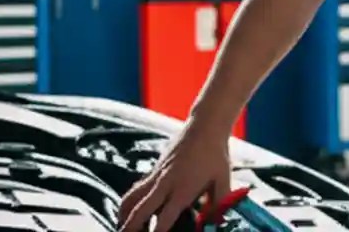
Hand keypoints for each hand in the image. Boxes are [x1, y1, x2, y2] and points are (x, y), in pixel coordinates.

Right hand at [117, 119, 232, 230]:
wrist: (205, 127)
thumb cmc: (215, 155)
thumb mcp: (223, 181)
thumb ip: (219, 205)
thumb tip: (217, 224)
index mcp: (183, 189)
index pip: (164, 218)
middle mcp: (165, 183)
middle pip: (140, 209)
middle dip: (130, 227)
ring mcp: (157, 175)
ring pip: (132, 198)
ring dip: (125, 214)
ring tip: (124, 227)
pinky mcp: (154, 170)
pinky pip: (136, 189)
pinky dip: (130, 202)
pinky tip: (134, 211)